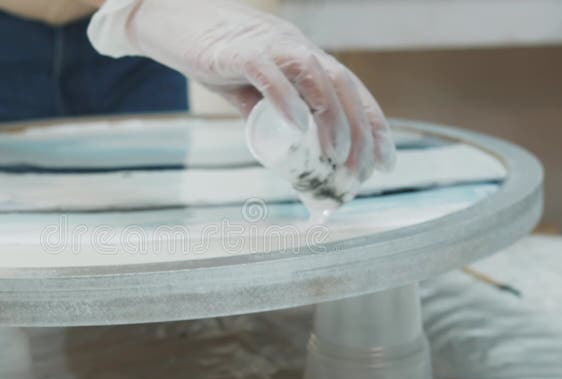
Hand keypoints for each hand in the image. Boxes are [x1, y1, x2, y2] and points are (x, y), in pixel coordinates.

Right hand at [88, 0, 395, 183]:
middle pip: (343, 88)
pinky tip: (296, 129)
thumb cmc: (217, 58)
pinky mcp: (240, 51)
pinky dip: (286, 100)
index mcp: (307, 59)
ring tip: (335, 156)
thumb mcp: (252, 92)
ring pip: (316, 78)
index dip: (375, 126)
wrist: (175, 23)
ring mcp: (271, 46)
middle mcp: (298, 49)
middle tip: (360, 172)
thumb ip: (271, 115)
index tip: (386, 163)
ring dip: (331, 119)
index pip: (353, 91)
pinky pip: (269, 73)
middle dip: (360, 133)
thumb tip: (290, 155)